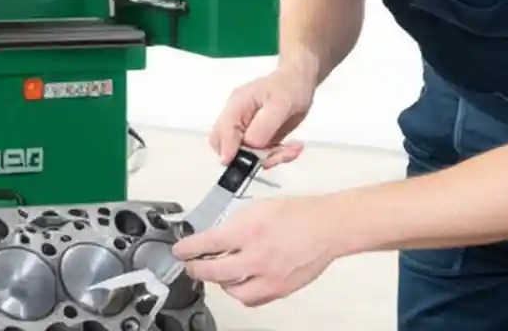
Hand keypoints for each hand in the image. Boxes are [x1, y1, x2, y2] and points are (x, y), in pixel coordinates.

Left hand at [174, 197, 336, 306]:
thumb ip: (234, 224)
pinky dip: (241, 292)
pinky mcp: (279, 289)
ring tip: (218, 271)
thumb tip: (215, 237)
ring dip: (221, 281)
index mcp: (250, 231)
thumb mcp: (258, 207)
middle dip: (197, 269)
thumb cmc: (299, 214)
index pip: (208, 244)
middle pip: (214, 272)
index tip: (179, 251)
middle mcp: (258, 256)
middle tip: (191, 266)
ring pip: (232, 290)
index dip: (187, 249)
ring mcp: (269, 276)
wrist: (327, 227)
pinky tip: (240, 281)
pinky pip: (251, 299)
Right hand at [209, 63, 315, 167]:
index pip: (222, 134)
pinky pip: (259, 154)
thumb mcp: (279, 106)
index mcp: (236, 107)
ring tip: (290, 149)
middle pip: (227, 148)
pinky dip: (276, 155)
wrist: (299, 81)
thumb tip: (245, 148)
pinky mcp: (256, 137)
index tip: (247, 165)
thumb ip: (260, 129)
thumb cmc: (290, 88)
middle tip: (276, 153)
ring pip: (245, 156)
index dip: (230, 152)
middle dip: (250, 159)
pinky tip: (292, 147)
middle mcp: (236, 119)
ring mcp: (245, 129)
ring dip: (269, 158)